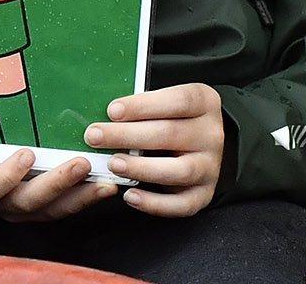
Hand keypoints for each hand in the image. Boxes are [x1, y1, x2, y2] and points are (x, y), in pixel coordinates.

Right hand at [0, 147, 117, 222]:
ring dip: (80, 194)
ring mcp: (22, 209)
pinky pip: (64, 207)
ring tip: (103, 180)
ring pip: (51, 209)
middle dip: (57, 183)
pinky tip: (104, 184)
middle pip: (26, 201)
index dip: (6, 175)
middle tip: (81, 164)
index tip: (26, 153)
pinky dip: (86, 196)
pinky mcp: (42, 208)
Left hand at [85, 83, 224, 216]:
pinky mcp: (204, 194)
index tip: (112, 111)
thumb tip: (105, 114)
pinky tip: (130, 196)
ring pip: (178, 170)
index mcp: (204, 102)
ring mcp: (210, 167)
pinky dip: (155, 203)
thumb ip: (142, 106)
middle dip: (127, 136)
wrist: (204, 144)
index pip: (176, 101)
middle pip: (170, 134)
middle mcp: (211, 135)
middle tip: (95, 137)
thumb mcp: (165, 102)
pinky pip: (182, 204)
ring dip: (142, 168)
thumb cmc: (173, 118)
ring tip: (113, 165)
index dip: (143, 106)